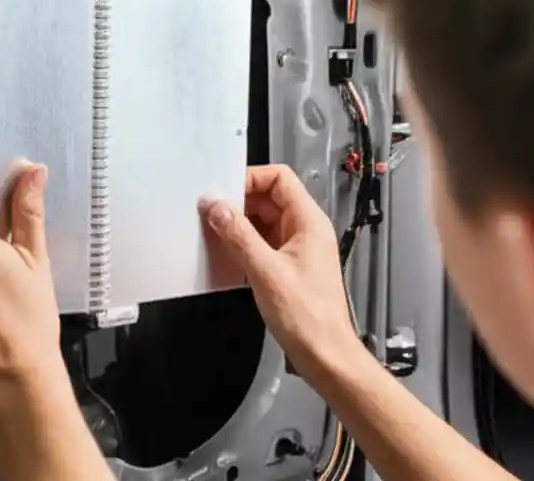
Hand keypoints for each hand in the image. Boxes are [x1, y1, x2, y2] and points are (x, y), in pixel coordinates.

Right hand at [199, 164, 362, 378]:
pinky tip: (225, 255)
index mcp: (308, 222)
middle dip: (238, 203)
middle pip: (268, 198)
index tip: (222, 191)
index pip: (279, 179)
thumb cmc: (307, 317)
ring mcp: (297, 249)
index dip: (250, 178)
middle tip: (209, 213)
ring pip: (263, 222)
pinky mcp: (288, 268)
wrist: (324, 354)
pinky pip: (262, 244)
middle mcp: (305, 230)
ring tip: (213, 233)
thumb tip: (216, 207)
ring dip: (238, 226)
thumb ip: (239, 236)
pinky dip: (243, 245)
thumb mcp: (265, 271)